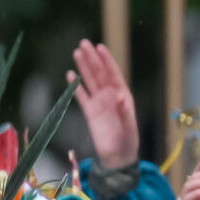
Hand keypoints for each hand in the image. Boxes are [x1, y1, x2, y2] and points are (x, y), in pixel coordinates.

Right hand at [70, 40, 138, 170]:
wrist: (117, 156)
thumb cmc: (128, 141)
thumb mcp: (129, 127)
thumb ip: (124, 112)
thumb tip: (120, 96)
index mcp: (123, 96)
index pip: (114, 74)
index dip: (107, 61)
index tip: (100, 47)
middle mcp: (110, 97)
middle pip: (100, 74)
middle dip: (92, 59)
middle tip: (83, 43)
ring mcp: (99, 103)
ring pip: (90, 81)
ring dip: (83, 67)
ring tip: (77, 52)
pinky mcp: (89, 112)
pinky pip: (81, 96)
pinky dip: (76, 86)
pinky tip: (70, 74)